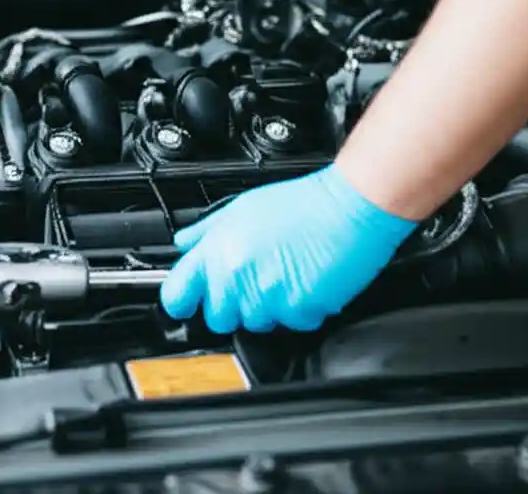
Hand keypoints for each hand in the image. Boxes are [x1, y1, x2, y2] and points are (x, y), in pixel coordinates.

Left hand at [160, 165, 417, 333]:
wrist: (351, 206)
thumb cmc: (303, 204)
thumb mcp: (242, 206)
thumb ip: (207, 231)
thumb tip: (184, 244)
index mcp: (219, 250)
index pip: (176, 294)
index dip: (181, 301)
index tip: (189, 302)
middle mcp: (238, 275)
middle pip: (217, 318)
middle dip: (232, 307)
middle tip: (254, 283)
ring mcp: (268, 295)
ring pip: (255, 324)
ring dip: (270, 308)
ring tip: (287, 276)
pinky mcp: (299, 309)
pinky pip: (292, 324)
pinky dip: (301, 311)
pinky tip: (308, 283)